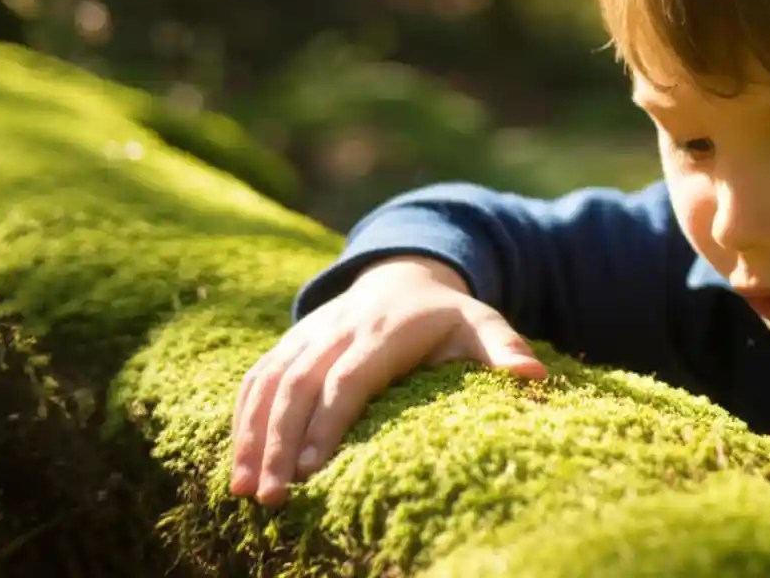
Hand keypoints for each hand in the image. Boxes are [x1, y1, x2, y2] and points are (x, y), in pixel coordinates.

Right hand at [229, 256, 545, 506]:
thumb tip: (534, 376)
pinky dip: (241, 419)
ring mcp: (309, 335)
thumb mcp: (482, 323)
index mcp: (386, 330)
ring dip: (252, 436)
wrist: (403, 275)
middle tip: (271, 495)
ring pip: (270, 383)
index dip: (329, 420)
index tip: (313, 467)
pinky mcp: (289, 344)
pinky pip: (256, 379)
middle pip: (300, 385)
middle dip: (280, 441)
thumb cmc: (448, 316)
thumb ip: (504, 347)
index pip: (350, 377)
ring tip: (245, 489)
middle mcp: (339, 329)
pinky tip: (235, 463)